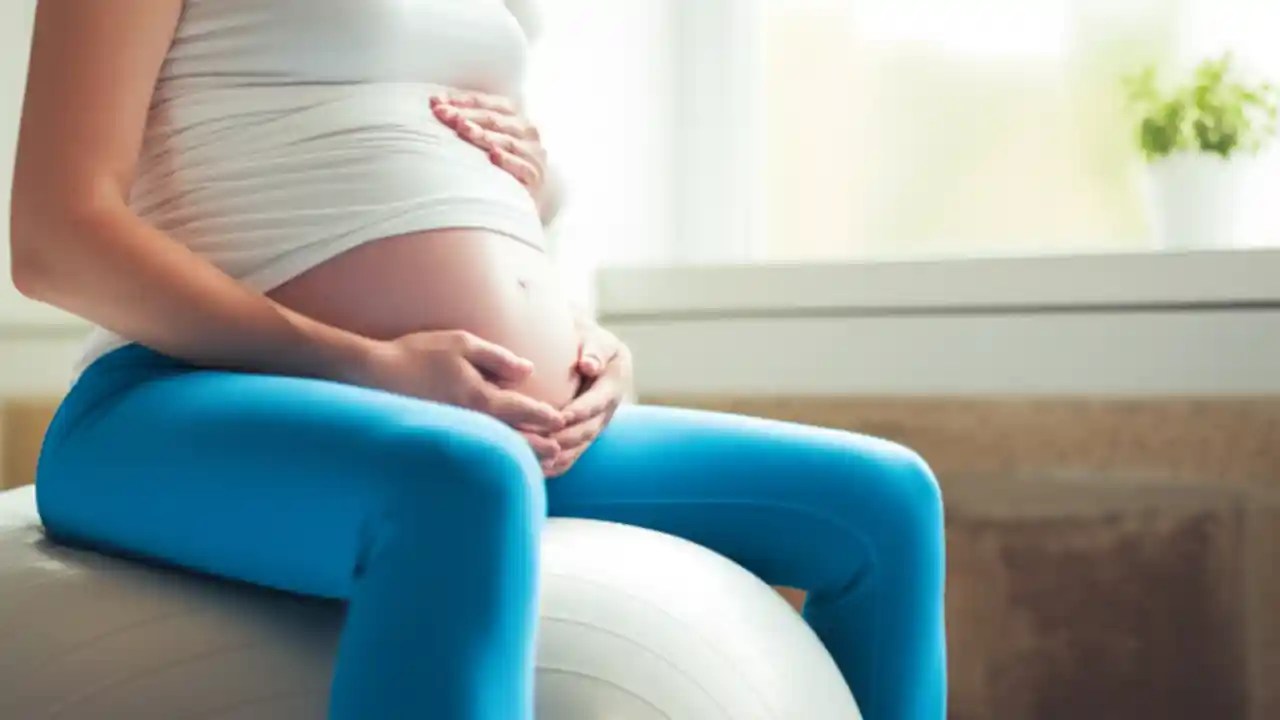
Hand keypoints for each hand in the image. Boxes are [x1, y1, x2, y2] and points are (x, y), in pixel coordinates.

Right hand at [356, 330, 565, 458]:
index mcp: (480, 397)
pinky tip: (500, 463)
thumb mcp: (461, 343)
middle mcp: (471, 421)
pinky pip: (475, 453)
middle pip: (514, 438)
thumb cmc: (416, 355)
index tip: (560, 420)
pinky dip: (494, 460)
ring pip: (496, 451)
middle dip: (539, 446)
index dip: (543, 415)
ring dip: (520, 458)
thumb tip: (527, 370)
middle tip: (560, 453)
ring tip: (538, 466)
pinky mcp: (441, 440)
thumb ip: (497, 357)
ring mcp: (456, 434)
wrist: (371, 377)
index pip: (521, 409)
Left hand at [430, 90, 556, 222]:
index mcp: (513, 116)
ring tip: (464, 130)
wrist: (514, 203)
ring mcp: (532, 153)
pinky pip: (522, 167)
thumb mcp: (479, 138)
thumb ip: (461, 118)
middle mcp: (526, 131)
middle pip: (494, 119)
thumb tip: (434, 102)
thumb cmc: (493, 166)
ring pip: (507, 140)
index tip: (436, 102)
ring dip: (484, 135)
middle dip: (466, 116)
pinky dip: (508, 160)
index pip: (487, 102)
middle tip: (443, 115)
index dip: (461, 100)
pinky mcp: (535, 176)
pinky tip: (494, 156)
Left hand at [543, 320, 632, 476]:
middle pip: (587, 430)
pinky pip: (571, 456)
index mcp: (613, 384)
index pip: (597, 402)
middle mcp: (606, 410)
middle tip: (538, 441)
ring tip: (533, 459)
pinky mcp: (582, 436)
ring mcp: (595, 425)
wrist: (585, 350)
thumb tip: (589, 365)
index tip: (560, 417)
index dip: (580, 411)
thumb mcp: (594, 337)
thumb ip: (594, 349)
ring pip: (579, 447)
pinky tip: (535, 470)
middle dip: (563, 438)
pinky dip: (555, 465)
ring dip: (557, 455)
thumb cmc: (584, 337)